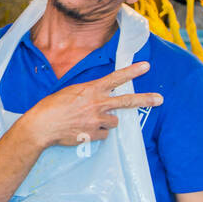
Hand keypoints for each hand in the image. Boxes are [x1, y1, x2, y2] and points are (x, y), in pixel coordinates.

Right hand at [23, 61, 161, 149]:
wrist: (42, 125)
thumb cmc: (52, 106)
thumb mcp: (71, 92)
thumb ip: (88, 93)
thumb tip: (99, 98)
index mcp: (91, 90)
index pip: (116, 78)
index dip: (132, 71)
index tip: (146, 66)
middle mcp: (98, 104)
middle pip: (127, 101)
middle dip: (145, 99)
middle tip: (160, 99)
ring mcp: (97, 121)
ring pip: (113, 122)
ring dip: (106, 122)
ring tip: (90, 121)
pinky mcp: (94, 135)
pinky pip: (104, 135)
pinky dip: (97, 134)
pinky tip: (85, 130)